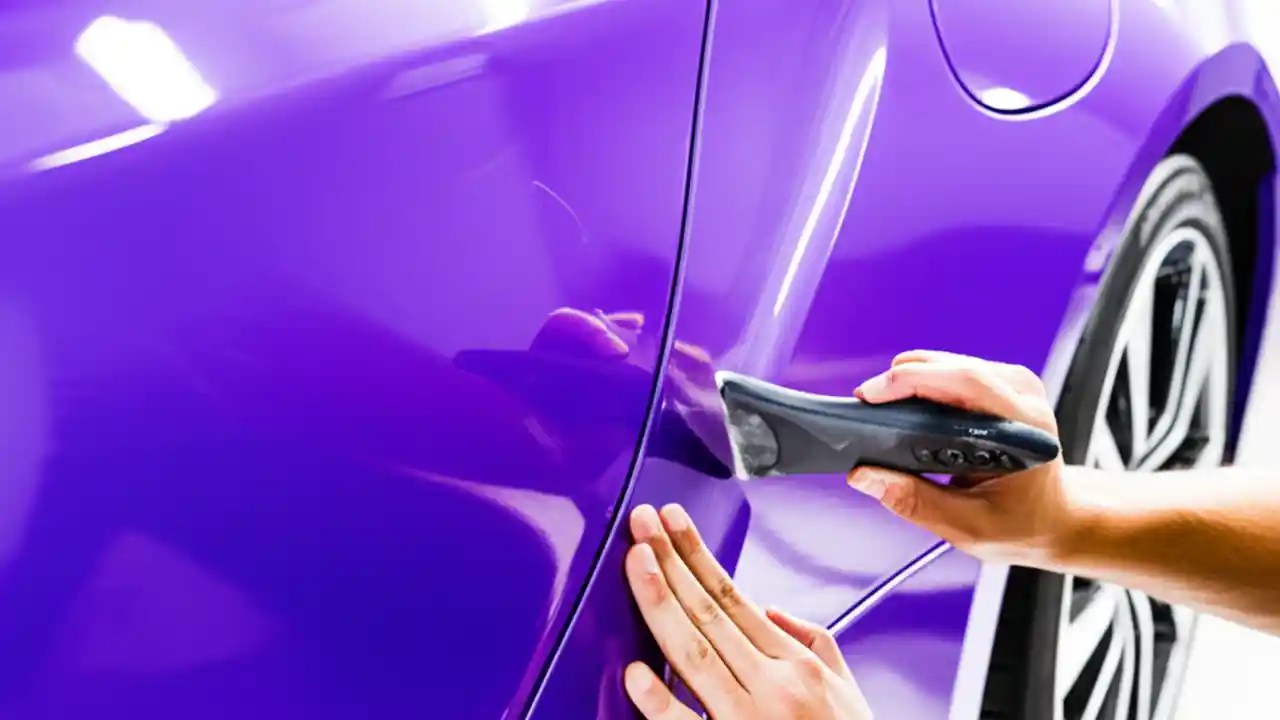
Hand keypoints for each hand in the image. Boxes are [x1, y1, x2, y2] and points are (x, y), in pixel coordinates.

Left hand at [623, 504, 872, 719]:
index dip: (698, 556)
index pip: (734, 597)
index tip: (672, 524)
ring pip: (695, 654)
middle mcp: (773, 687)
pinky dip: (661, 701)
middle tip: (642, 522)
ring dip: (661, 604)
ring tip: (637, 563)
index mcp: (796, 666)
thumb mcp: (848, 692)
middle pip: (710, 612)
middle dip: (672, 561)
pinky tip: (635, 672)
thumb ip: (812, 643)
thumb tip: (769, 610)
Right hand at [847, 350, 1071, 566]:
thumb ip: (914, 502)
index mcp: (1024, 431)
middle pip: (955, 365)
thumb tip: (865, 476)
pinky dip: (928, 380)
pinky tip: (910, 402)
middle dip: (903, 377)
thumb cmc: (1022, 526)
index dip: (913, 382)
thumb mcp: (966, 527)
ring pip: (954, 361)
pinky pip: (959, 368)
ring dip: (914, 376)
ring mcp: (1018, 386)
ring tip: (883, 402)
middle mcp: (1026, 398)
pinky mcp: (1006, 385)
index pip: (967, 384)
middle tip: (867, 400)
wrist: (1056, 520)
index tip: (872, 395)